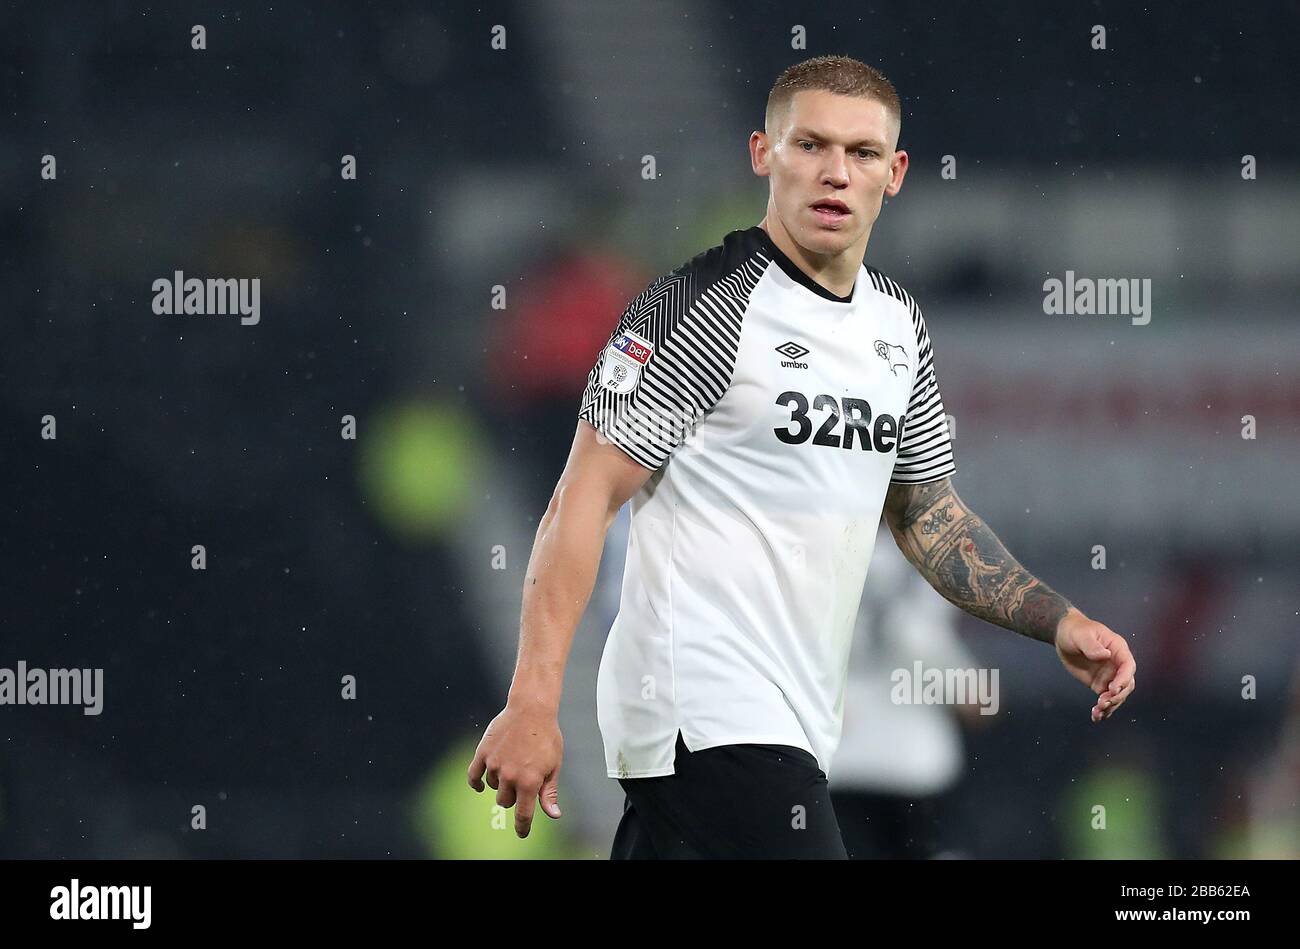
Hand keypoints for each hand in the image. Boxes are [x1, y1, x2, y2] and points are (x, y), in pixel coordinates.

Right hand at [467, 702, 563, 837]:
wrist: (531, 709)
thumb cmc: (547, 737)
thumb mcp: (554, 765)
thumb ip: (549, 792)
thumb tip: (554, 815)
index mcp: (530, 782)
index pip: (523, 814)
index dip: (522, 827)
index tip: (521, 833)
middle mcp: (510, 776)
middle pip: (505, 801)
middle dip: (513, 797)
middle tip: (521, 782)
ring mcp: (494, 765)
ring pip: (493, 787)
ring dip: (501, 783)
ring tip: (512, 764)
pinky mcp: (483, 753)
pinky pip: (473, 776)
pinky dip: (476, 784)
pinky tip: (480, 786)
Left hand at [1053, 608, 1136, 721]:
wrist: (1064, 635)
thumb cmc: (1075, 630)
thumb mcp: (1082, 635)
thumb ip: (1092, 646)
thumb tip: (1105, 655)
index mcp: (1118, 649)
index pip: (1128, 666)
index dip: (1123, 679)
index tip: (1112, 688)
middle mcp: (1117, 664)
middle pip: (1126, 684)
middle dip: (1117, 696)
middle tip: (1102, 702)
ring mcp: (1110, 675)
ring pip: (1117, 695)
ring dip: (1111, 706)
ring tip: (1097, 712)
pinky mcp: (1100, 684)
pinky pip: (1106, 699)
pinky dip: (1103, 710)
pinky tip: (1096, 717)